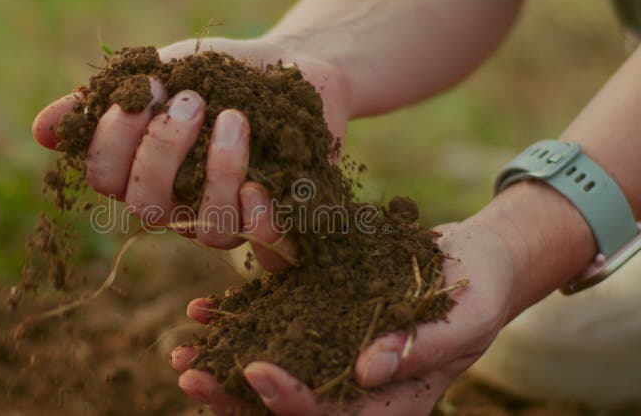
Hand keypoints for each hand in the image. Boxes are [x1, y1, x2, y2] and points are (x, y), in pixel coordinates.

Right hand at [31, 37, 350, 270]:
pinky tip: (261, 183)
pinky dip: (259, 218)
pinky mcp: (271, 218)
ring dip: (218, 174)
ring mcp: (224, 215)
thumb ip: (111, 97)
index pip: (106, 178)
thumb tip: (41, 132)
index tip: (147, 87)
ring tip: (234, 118)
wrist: (286, 65)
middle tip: (190, 100)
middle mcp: (179, 203)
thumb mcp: (164, 70)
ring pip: (207, 231)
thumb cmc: (218, 72)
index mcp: (142, 170)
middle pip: (148, 209)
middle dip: (163, 153)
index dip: (115, 140)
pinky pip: (261, 243)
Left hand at [170, 219, 516, 414]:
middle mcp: (351, 384)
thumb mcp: (463, 319)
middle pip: (286, 405)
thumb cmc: (480, 293)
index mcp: (389, 401)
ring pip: (271, 368)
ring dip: (224, 362)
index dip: (291, 401)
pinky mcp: (319, 318)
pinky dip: (240, 320)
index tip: (255, 369)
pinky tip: (206, 310)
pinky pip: (274, 325)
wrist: (472, 261)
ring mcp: (331, 352)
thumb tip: (367, 370)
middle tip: (188, 373)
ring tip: (182, 347)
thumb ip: (421, 347)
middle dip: (234, 397)